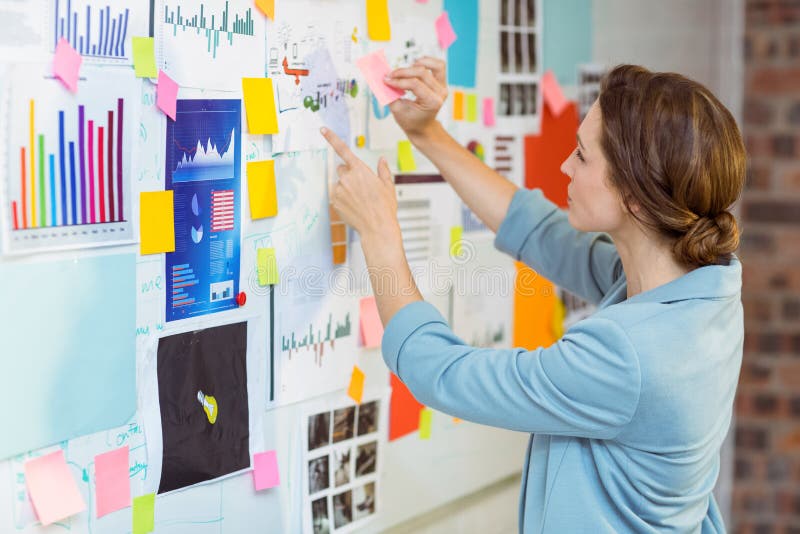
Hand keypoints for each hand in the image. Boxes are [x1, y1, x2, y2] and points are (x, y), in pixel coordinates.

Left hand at [321, 127, 400, 243]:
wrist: (377, 228)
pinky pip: (337, 195)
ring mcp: (339, 190)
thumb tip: (382, 160)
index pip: (343, 150)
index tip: (322, 129)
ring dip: (347, 188)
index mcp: (360, 170)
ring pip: (340, 183)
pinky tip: (354, 207)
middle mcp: (347, 178)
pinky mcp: (334, 202)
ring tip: (360, 200)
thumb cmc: (385, 207)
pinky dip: (344, 199)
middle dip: (349, 174)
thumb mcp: (388, 186)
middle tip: (362, 187)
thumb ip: (383, 170)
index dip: (331, 138)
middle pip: (342, 169)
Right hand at [385, 57, 447, 138]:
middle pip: (422, 73)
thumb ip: (390, 94)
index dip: (398, 81)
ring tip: (406, 69)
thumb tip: (384, 78)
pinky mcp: (441, 82)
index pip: (415, 84)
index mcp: (432, 102)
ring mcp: (442, 87)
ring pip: (434, 66)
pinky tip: (415, 64)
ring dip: (418, 64)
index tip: (386, 80)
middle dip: (403, 72)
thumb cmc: (411, 121)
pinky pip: (438, 66)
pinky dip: (427, 61)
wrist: (422, 126)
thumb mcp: (397, 110)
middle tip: (390, 75)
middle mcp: (440, 93)